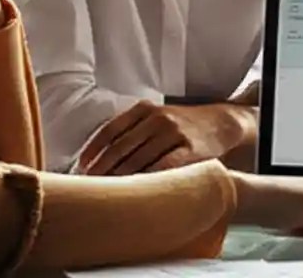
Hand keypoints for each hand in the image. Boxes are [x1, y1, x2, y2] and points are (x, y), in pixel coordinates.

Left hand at [79, 101, 249, 175]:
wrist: (221, 123)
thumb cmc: (181, 125)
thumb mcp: (156, 117)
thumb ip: (131, 130)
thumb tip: (97, 158)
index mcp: (145, 109)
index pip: (110, 130)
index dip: (93, 150)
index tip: (81, 168)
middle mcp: (158, 118)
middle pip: (121, 148)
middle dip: (102, 169)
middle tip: (90, 186)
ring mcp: (175, 134)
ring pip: (139, 161)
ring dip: (121, 179)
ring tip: (109, 193)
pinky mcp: (190, 150)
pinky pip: (163, 168)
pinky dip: (147, 180)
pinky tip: (138, 190)